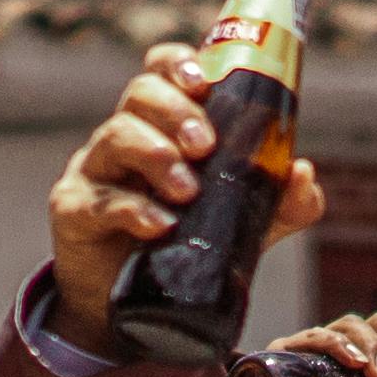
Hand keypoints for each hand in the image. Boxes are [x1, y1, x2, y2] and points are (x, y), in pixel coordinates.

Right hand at [44, 42, 324, 342]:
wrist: (138, 311)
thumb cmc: (188, 245)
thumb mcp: (243, 225)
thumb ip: (279, 202)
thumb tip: (303, 174)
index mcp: (163, 125)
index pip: (162, 71)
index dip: (180, 65)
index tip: (205, 84)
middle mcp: (125, 137)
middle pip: (139, 94)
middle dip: (176, 112)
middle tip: (206, 146)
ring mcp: (94, 170)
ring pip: (115, 136)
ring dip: (156, 155)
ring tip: (186, 191)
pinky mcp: (74, 210)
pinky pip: (97, 198)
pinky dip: (132, 208)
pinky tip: (160, 224)